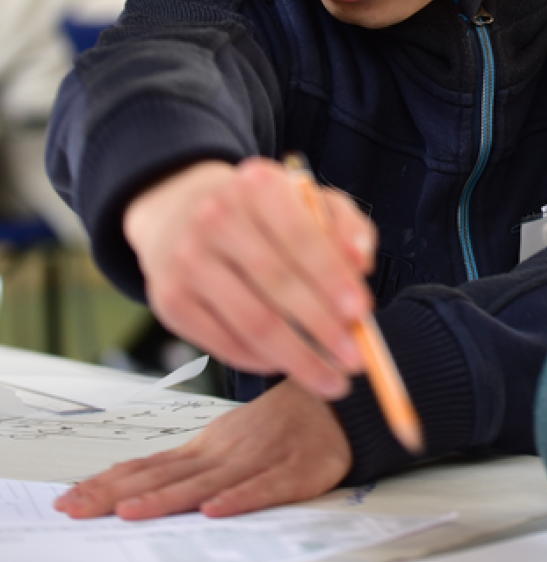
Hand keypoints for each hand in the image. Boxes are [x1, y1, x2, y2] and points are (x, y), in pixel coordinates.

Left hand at [54, 381, 350, 519]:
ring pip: (211, 482)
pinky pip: (268, 487)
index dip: (110, 483)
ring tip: (132, 511)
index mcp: (210, 445)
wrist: (341, 404)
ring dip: (170, 497)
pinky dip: (243, 497)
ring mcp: (263, 459)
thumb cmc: (281, 425)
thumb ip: (183, 462)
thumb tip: (125, 480)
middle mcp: (229, 451)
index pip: (152, 466)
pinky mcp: (299, 471)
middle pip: (170, 476)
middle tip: (80, 508)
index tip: (71, 498)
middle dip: (121, 493)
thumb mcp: (228, 438)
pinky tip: (218, 508)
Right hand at [124, 158, 376, 397]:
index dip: (333, 278)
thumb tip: (361, 263)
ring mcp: (188, 260)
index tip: (361, 311)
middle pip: (277, 283)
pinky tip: (288, 364)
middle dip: (322, 326)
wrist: (182, 212)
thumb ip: (346, 226)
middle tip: (353, 357)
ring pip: (252, 322)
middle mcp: (216, 217)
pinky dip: (263, 361)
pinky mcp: (171, 299)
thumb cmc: (262, 212)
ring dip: (297, 357)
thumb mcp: (310, 200)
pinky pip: (225, 343)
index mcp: (258, 184)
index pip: (301, 236)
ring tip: (329, 377)